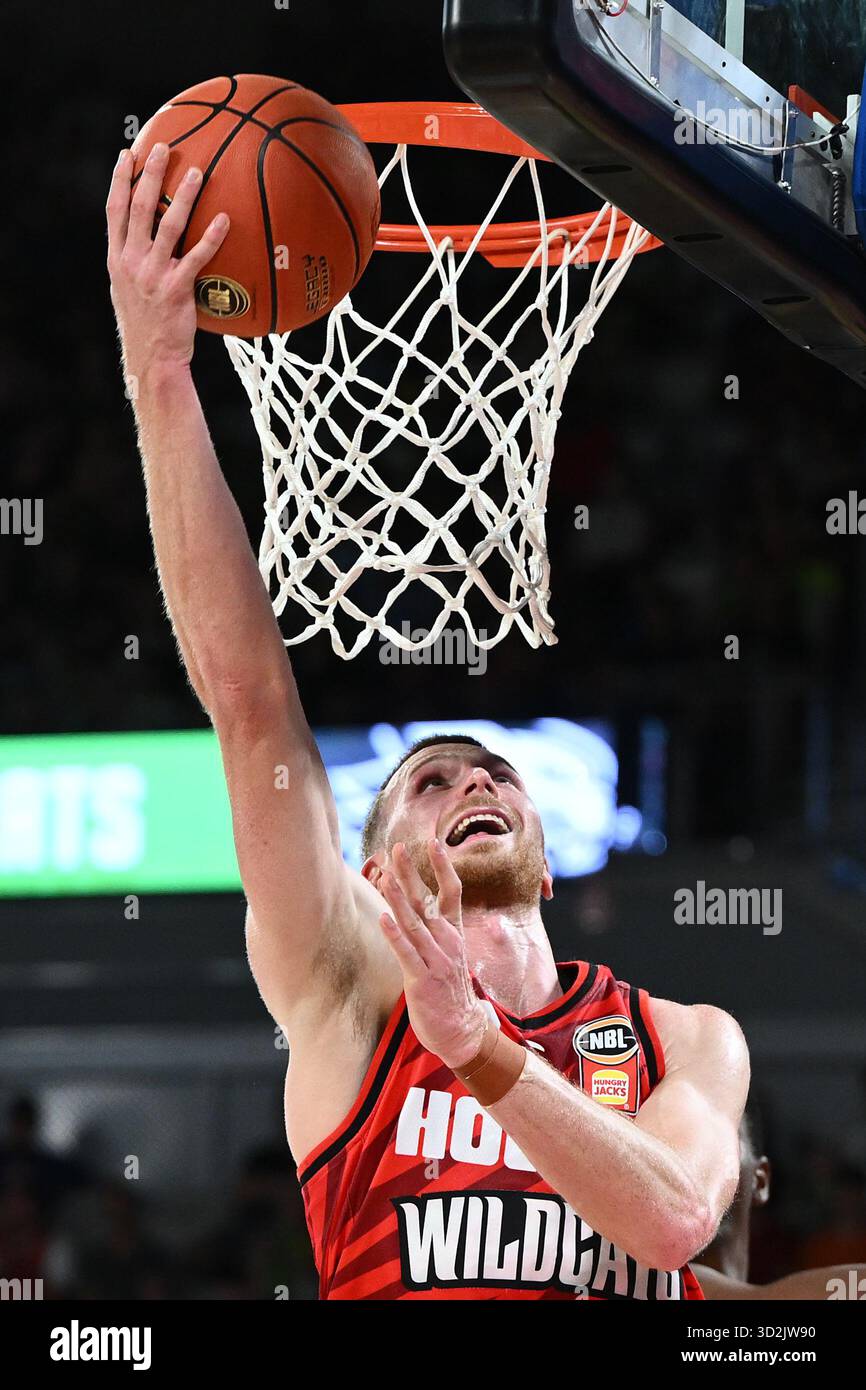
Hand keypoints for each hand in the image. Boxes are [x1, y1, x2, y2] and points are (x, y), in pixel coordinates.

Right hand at [106, 143, 229, 384]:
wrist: (153, 359)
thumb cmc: (146, 325)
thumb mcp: (129, 290)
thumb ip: (136, 262)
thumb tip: (152, 240)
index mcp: (117, 259)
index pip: (114, 210)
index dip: (120, 180)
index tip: (127, 154)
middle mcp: (131, 262)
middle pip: (139, 208)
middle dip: (149, 174)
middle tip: (164, 147)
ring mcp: (153, 275)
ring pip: (168, 225)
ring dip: (183, 196)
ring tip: (197, 172)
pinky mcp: (176, 289)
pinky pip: (197, 257)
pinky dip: (211, 237)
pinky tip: (225, 220)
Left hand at [378, 840, 488, 1068]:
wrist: (462, 1030)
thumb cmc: (449, 991)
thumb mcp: (447, 954)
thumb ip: (432, 930)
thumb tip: (415, 906)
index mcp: (454, 933)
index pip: (452, 892)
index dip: (443, 866)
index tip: (433, 841)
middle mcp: (447, 942)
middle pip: (427, 900)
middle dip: (411, 873)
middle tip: (398, 847)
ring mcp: (436, 960)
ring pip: (414, 923)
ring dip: (398, 898)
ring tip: (385, 875)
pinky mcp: (422, 980)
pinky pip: (406, 954)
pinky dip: (394, 935)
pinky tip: (384, 918)